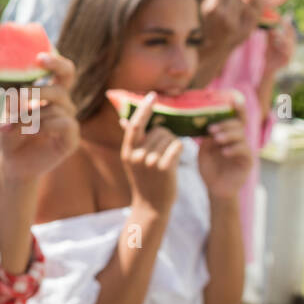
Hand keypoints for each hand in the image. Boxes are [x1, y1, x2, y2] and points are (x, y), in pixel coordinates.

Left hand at [0, 51, 79, 180]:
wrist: (14, 163)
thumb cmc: (11, 135)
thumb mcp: (8, 115)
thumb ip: (13, 102)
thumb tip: (16, 91)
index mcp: (51, 93)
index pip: (64, 71)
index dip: (56, 62)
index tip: (40, 58)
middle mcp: (64, 105)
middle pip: (61, 88)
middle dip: (40, 91)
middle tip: (20, 95)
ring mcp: (69, 122)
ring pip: (57, 108)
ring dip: (32, 116)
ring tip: (14, 126)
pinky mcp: (71, 139)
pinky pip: (65, 124)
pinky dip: (47, 125)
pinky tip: (33, 130)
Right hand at [120, 92, 183, 214]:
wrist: (152, 207)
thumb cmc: (145, 181)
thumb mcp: (133, 161)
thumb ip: (132, 140)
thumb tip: (124, 119)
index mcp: (128, 151)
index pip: (135, 124)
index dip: (144, 108)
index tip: (153, 96)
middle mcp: (137, 155)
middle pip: (159, 130)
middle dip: (166, 136)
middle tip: (163, 152)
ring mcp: (150, 162)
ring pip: (170, 137)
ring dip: (173, 144)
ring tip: (167, 160)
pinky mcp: (165, 167)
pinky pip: (178, 145)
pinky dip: (180, 150)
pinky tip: (175, 161)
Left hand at [198, 90, 254, 198]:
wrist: (216, 189)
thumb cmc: (210, 168)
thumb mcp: (204, 151)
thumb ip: (207, 139)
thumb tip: (207, 126)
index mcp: (229, 134)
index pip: (236, 118)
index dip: (237, 108)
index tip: (233, 100)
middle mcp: (239, 140)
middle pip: (238, 125)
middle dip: (225, 124)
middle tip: (211, 130)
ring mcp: (245, 150)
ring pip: (241, 136)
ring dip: (228, 135)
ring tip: (217, 139)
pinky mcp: (248, 161)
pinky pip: (244, 151)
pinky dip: (234, 149)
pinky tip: (224, 152)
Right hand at [200, 0, 259, 55]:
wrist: (207, 52)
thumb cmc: (197, 27)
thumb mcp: (195, 6)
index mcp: (211, 9)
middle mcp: (225, 17)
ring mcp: (237, 26)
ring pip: (246, 0)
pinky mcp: (245, 32)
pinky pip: (253, 11)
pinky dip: (251, 3)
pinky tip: (247, 0)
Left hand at [262, 15, 295, 76]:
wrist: (268, 69)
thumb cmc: (269, 56)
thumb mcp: (269, 44)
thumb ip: (270, 37)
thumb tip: (270, 27)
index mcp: (288, 43)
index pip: (290, 32)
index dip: (288, 24)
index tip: (285, 17)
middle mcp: (291, 48)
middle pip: (291, 36)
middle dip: (288, 28)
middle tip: (283, 22)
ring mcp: (290, 54)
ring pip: (289, 44)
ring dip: (283, 37)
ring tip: (276, 33)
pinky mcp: (287, 61)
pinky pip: (286, 52)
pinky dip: (282, 47)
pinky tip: (277, 43)